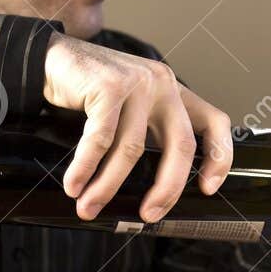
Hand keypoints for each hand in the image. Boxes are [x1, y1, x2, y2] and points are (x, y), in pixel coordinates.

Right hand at [42, 33, 233, 221]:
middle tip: (150, 214)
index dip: (219, 157)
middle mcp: (163, 85)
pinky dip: (85, 168)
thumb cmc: (92, 88)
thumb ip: (150, 131)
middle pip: (181, 146)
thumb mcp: (133, 105)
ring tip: (89, 206)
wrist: (52, 57)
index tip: (208, 188)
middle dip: (167, 188)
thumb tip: (155, 188)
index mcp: (174, 92)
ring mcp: (138, 84)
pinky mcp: (109, 87)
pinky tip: (75, 185)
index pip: (214, 122)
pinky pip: (100, 140)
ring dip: (107, 185)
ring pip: (131, 150)